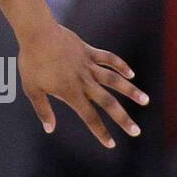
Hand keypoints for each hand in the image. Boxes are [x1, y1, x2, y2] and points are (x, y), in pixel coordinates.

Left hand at [18, 21, 148, 148]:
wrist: (37, 32)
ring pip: (114, 80)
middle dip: (123, 119)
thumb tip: (50, 129)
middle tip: (136, 132)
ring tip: (145, 101)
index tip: (111, 144)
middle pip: (108, 102)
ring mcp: (88, 65)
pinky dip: (120, 66)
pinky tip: (130, 74)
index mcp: (71, 92)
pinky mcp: (88, 51)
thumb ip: (43, 109)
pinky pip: (108, 58)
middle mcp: (84, 81)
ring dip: (131, 91)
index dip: (101, 132)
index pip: (89, 117)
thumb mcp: (31, 89)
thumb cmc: (31, 62)